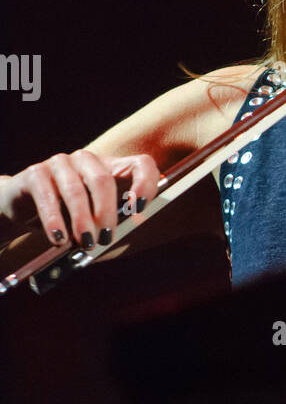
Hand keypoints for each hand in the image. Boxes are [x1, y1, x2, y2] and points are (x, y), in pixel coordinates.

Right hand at [0, 151, 159, 246]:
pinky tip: (59, 238)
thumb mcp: (92, 216)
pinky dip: (55, 221)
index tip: (138, 208)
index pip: (140, 164)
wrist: (23, 205)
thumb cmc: (65, 212)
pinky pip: (48, 197)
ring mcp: (60, 163)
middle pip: (103, 181)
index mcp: (110, 168)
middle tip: (105, 238)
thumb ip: (108, 222)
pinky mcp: (36, 173)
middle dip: (106, 213)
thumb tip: (116, 236)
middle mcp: (86, 160)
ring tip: (85, 243)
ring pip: (76, 190)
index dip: (145, 184)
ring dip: (82, 220)